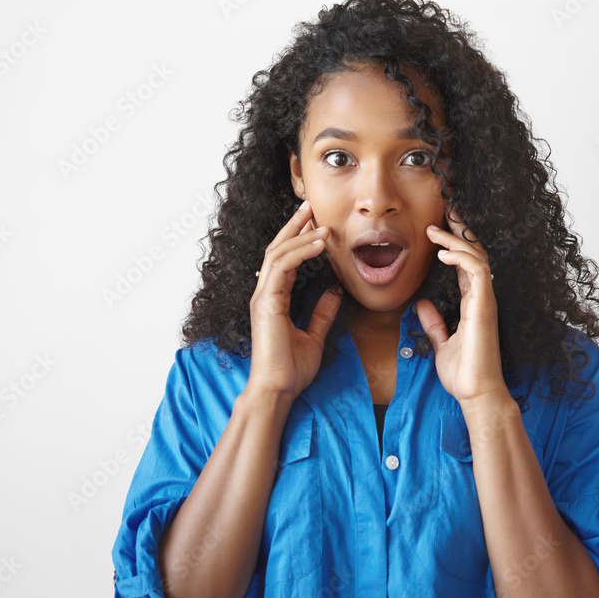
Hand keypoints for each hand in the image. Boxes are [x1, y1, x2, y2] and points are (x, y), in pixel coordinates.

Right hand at [247, 201, 342, 404]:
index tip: (316, 225)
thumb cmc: (291, 369)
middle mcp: (265, 294)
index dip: (299, 240)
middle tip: (311, 207)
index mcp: (273, 300)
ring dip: (300, 235)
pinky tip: (318, 244)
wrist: (278, 390)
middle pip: (277, 249)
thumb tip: (335, 292)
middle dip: (294, 226)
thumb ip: (322, 312)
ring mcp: (263, 297)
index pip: (284, 260)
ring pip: (278, 253)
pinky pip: (281, 267)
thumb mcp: (314, 335)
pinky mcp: (266, 303)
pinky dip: (300, 252)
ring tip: (320, 222)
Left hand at [416, 207, 509, 410]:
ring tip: (435, 230)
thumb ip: (435, 324)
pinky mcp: (484, 307)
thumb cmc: (464, 373)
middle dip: (461, 230)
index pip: (467, 264)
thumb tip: (422, 305)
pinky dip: (461, 257)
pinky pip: (477, 271)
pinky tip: (442, 253)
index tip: (439, 228)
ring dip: (456, 240)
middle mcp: (481, 297)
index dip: (455, 243)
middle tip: (446, 210)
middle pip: (475, 253)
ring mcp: (485, 300)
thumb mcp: (442, 344)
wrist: (476, 394)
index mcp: (473, 303)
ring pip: (477, 257)